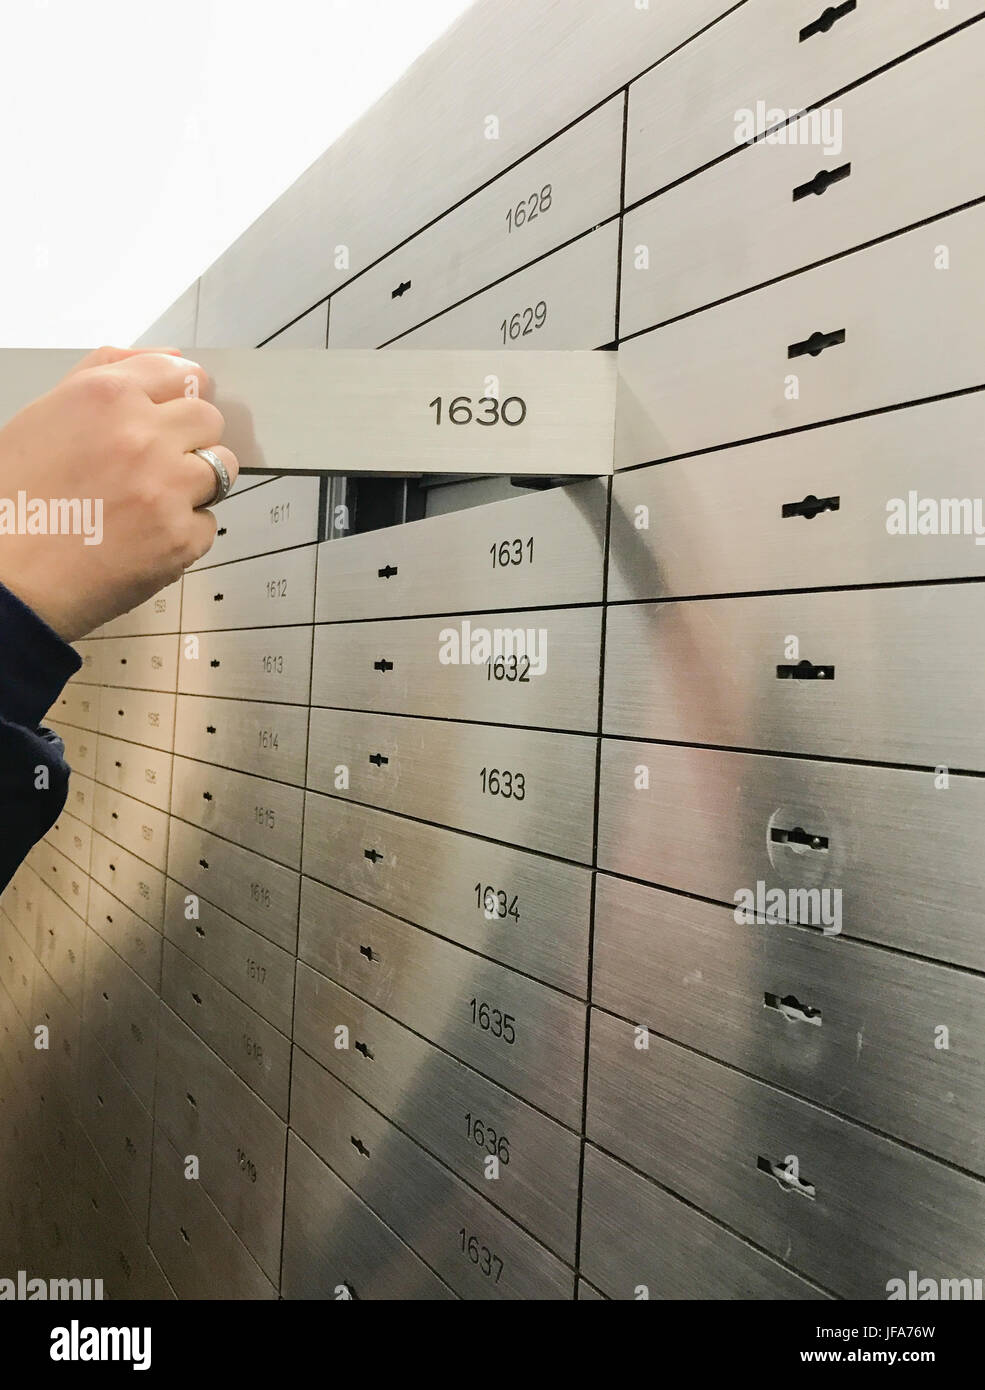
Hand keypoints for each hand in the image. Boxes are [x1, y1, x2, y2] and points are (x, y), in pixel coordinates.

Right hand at [0, 345, 237, 640]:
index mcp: (107, 396)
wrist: (8, 576)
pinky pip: (208, 522)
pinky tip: (144, 537)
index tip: (173, 415)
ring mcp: (168, 487)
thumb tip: (169, 357)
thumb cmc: (15, 498)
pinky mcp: (181, 537)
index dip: (180, 397)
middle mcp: (144, 435)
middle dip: (190, 438)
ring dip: (196, 483)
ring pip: (221, 469)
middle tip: (157, 464)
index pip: (183, 374)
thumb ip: (107, 374)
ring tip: (152, 501)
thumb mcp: (46, 414)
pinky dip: (185, 531)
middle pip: (209, 420)